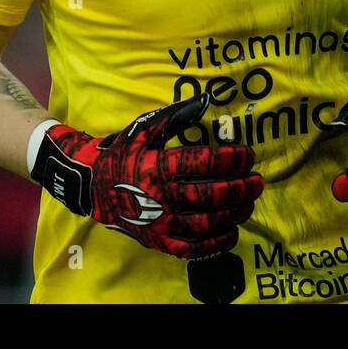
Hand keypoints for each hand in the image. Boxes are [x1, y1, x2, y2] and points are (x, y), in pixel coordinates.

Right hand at [30, 93, 264, 259]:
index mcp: (157, 165)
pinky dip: (215, 243)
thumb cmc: (122, 153)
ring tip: (248, 203)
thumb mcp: (145, 129)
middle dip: (240, 188)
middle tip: (257, 181)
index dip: (231, 159)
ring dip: (233, 213)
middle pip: (210, 194)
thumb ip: (177, 116)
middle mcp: (159, 195)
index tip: (248, 155)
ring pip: (205, 222)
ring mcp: (158, 221)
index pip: (203, 162)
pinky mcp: (157, 240)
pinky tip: (231, 231)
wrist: (90, 185)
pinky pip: (191, 248)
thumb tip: (205, 100)